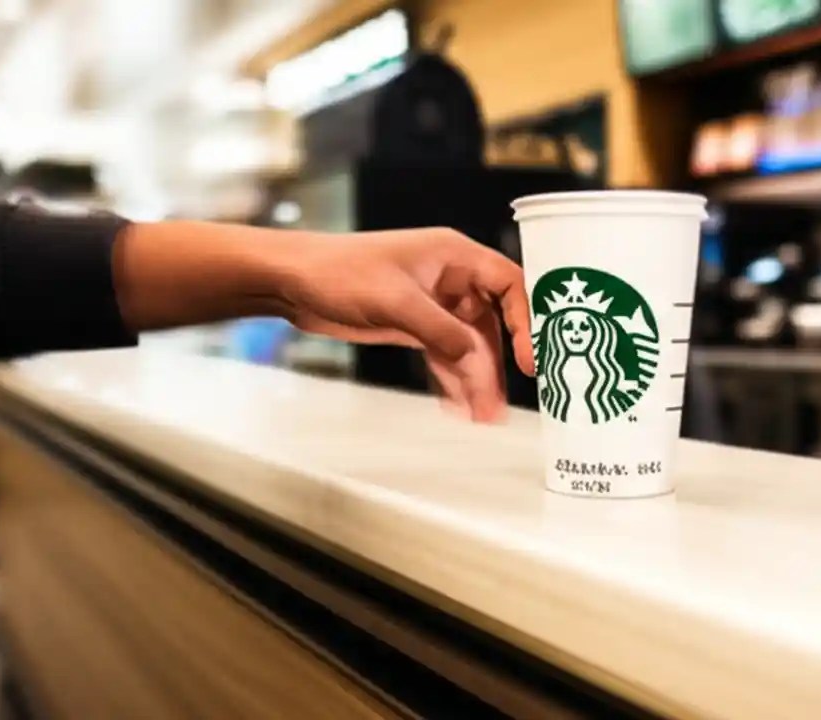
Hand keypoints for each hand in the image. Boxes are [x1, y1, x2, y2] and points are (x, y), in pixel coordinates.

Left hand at [277, 228, 533, 421]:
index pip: (508, 285)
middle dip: (495, 365)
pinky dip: (452, 380)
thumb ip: (440, 330)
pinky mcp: (413, 325)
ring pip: (467, 345)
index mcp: (454, 256)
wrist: (293, 282)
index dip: (525, 321)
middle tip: (498, 405)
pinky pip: (444, 355)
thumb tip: (474, 357)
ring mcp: (432, 304)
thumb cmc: (341, 272)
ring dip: (475, 380)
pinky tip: (459, 407)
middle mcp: (449, 279)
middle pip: (491, 324)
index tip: (527, 359)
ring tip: (483, 418)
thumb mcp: (396, 301)